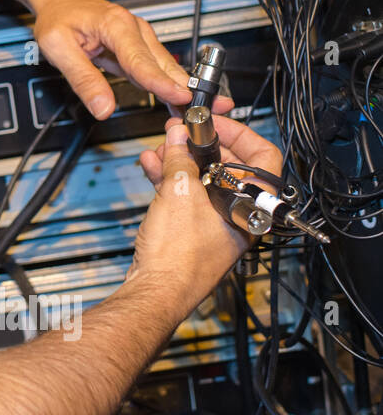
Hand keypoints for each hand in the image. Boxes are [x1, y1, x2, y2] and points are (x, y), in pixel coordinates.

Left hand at [31, 0, 234, 119]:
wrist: (62, 0)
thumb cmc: (59, 17)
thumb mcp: (59, 49)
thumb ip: (83, 79)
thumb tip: (102, 107)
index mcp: (116, 25)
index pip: (140, 59)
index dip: (161, 82)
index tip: (180, 97)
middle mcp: (134, 29)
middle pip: (163, 63)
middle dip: (186, 88)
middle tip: (207, 110)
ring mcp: (140, 38)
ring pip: (165, 66)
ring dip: (183, 88)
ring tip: (203, 110)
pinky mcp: (139, 47)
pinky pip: (156, 69)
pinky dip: (169, 85)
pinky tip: (180, 102)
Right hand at [128, 114, 282, 320]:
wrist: (157, 291)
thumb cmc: (179, 257)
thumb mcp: (178, 192)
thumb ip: (180, 158)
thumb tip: (179, 137)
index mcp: (250, 206)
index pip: (262, 157)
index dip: (238, 134)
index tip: (212, 124)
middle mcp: (238, 215)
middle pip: (229, 168)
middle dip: (201, 146)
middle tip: (181, 133)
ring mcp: (216, 224)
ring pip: (204, 182)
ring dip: (182, 161)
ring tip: (162, 148)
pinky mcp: (193, 232)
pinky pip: (187, 198)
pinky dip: (171, 180)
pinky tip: (153, 167)